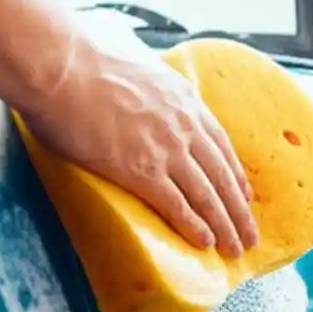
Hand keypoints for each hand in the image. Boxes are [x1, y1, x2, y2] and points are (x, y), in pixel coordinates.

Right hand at [20, 32, 258, 257]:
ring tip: (235, 249)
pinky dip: (193, 226)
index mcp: (181, 97)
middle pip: (221, 175)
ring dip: (224, 225)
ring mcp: (165, 148)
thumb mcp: (132, 64)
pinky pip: (176, 204)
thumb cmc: (81, 62)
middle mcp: (183, 124)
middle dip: (239, 209)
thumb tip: (136, 84)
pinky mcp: (141, 170)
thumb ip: (146, 83)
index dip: (234, 174)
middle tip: (250, 235)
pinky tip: (205, 243)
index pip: (219, 143)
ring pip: (206, 195)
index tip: (244, 195)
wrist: (61, 67)